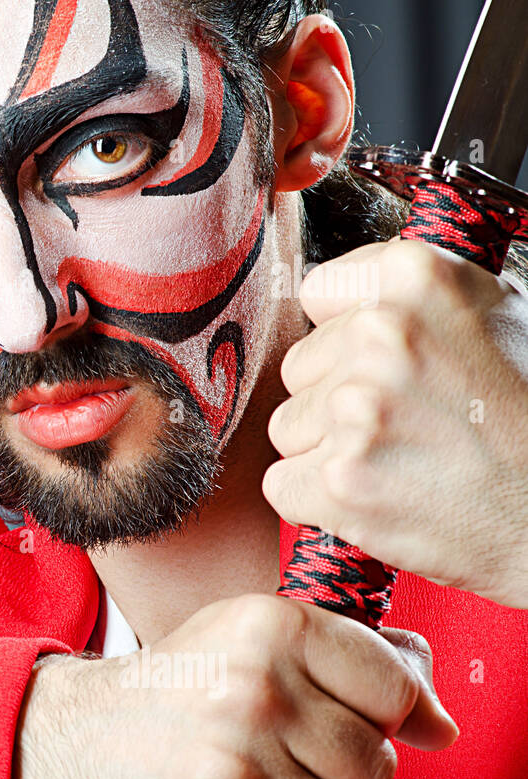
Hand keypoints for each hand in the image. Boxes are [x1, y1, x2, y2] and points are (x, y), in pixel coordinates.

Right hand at [4, 593, 457, 778]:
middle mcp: (253, 692)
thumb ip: (348, 660)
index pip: (393, 688)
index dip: (373, 710)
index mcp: (267, 627)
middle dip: (339, 768)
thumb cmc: (171, 691)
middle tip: (279, 750)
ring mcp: (234, 769)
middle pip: (375, 762)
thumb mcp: (247, 640)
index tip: (336, 712)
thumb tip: (437, 723)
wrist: (70, 742)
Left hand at [264, 239, 527, 607]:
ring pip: (289, 427)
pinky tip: (381, 494)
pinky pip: (284, 484)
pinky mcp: (339, 478)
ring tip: (400, 458)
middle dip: (337, 397)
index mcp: (414, 278)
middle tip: (408, 421)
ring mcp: (355, 409)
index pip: (318, 294)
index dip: (347, 334)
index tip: (382, 360)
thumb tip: (343, 296)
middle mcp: (378, 335)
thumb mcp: (494, 315)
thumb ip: (409, 299)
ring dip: (328, 449)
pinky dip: (320, 500)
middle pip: (299, 367)